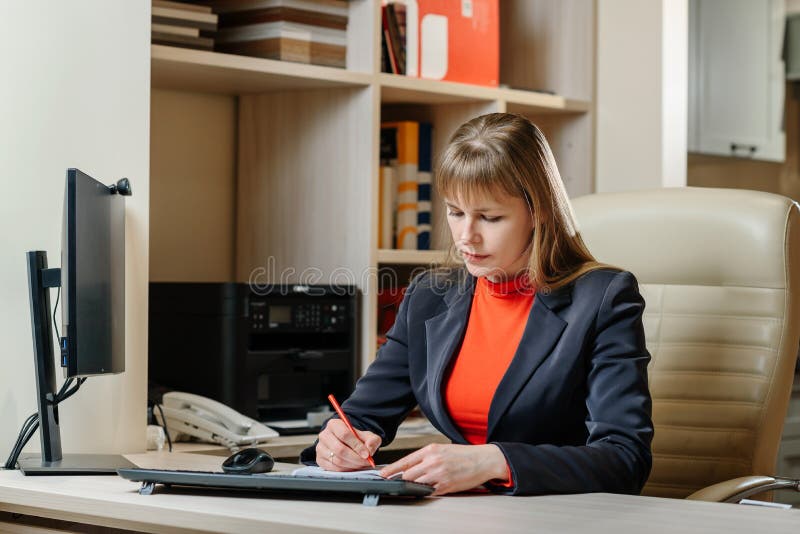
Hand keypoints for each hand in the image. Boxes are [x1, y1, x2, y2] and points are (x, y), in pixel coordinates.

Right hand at [315, 419, 380, 470]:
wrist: (346, 443)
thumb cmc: (355, 438)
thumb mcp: (367, 436)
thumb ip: (371, 440)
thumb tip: (369, 449)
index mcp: (334, 424)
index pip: (344, 434)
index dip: (356, 445)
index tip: (366, 454)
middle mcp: (325, 435)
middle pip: (339, 449)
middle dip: (355, 458)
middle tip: (366, 462)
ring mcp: (320, 448)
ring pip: (337, 460)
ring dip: (352, 465)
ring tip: (361, 464)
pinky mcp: (320, 460)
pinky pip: (333, 468)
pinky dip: (345, 470)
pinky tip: (353, 467)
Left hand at [379, 443, 508, 495]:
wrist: (483, 460)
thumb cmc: (463, 454)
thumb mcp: (442, 449)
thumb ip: (426, 457)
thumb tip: (410, 466)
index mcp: (431, 450)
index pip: (405, 461)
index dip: (392, 469)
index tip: (383, 474)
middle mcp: (433, 461)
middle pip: (408, 475)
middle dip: (400, 480)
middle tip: (393, 483)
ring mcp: (439, 475)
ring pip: (416, 484)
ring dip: (411, 486)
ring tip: (408, 487)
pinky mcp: (446, 486)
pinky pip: (429, 492)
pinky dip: (425, 492)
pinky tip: (424, 491)